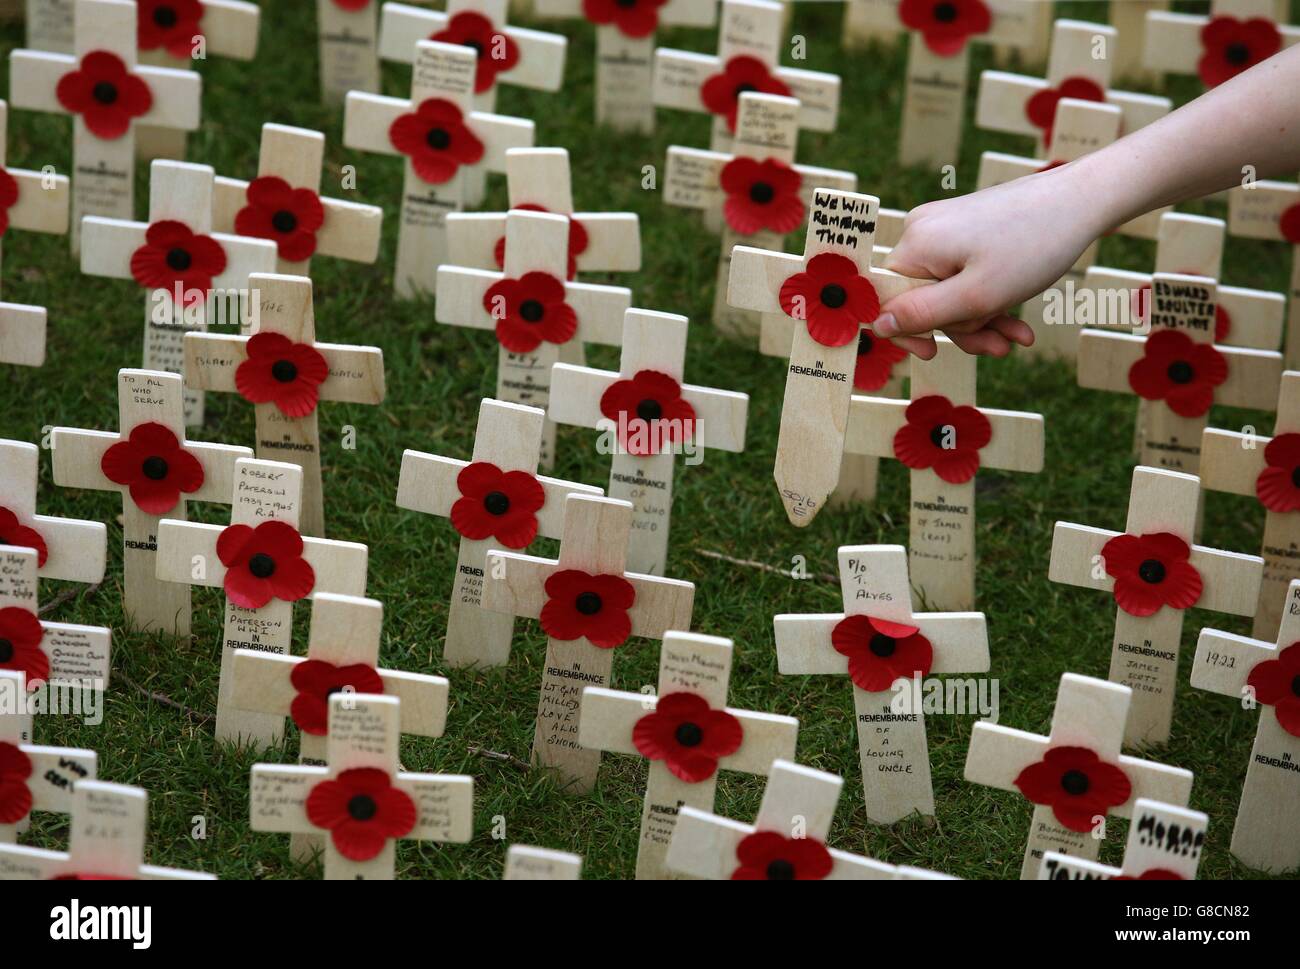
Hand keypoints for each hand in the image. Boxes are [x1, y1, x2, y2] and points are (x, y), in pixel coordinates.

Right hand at [873, 165, 1108, 357]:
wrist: (1082, 200)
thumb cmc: (1032, 246)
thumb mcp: (975, 297)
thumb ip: (921, 315)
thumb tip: (876, 326)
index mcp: (915, 244)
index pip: (887, 300)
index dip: (908, 332)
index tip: (934, 353)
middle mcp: (922, 231)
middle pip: (924, 298)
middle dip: (961, 327)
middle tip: (999, 348)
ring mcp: (944, 227)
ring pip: (949, 290)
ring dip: (981, 318)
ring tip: (1016, 338)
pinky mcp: (966, 227)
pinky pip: (964, 274)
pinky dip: (988, 297)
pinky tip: (1016, 320)